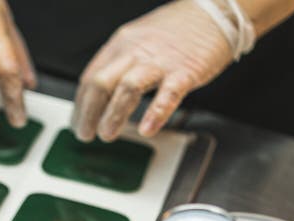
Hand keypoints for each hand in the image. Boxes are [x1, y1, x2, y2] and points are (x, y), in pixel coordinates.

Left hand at [72, 0, 233, 140]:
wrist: (215, 11)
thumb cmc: (177, 31)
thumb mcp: (138, 41)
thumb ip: (119, 66)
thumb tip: (99, 95)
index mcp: (121, 45)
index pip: (91, 77)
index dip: (80, 105)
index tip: (78, 123)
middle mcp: (136, 51)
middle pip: (101, 83)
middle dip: (89, 113)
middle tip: (86, 134)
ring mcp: (160, 61)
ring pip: (128, 88)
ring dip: (114, 115)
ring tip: (107, 134)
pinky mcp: (186, 70)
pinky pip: (168, 93)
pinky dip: (156, 113)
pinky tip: (148, 129)